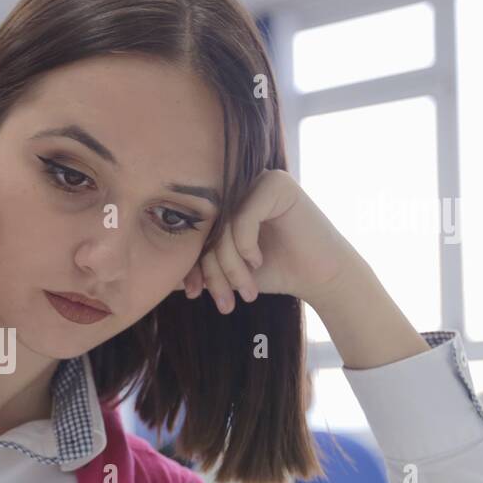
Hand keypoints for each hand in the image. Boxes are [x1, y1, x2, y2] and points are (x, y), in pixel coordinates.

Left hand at [182, 168, 363, 313]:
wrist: (321, 277)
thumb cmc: (275, 273)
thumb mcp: (227, 271)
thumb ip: (198, 266)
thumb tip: (161, 276)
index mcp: (226, 201)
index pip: (196, 231)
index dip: (191, 264)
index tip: (194, 294)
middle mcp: (241, 185)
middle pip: (207, 229)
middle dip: (211, 271)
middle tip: (223, 302)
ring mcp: (259, 180)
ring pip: (223, 228)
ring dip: (230, 267)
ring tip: (245, 292)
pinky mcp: (277, 184)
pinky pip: (242, 219)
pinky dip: (245, 248)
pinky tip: (258, 263)